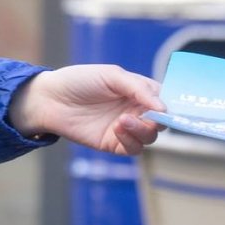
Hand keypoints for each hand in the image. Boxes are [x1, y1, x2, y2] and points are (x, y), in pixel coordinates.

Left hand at [8, 64, 164, 155]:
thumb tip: (163, 107)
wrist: (50, 99)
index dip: (172, 104)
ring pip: (149, 137)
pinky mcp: (113, 143)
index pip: (164, 99)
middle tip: (149, 116)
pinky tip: (118, 128)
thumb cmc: (79, 81)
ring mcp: (124, 128)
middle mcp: (135, 110)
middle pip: (161, 121)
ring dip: (143, 130)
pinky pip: (133, 149)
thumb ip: (139, 88)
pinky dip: (131, 140)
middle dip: (160, 120)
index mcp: (138, 90)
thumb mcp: (111, 76)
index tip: (174, 107)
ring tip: (124, 120)